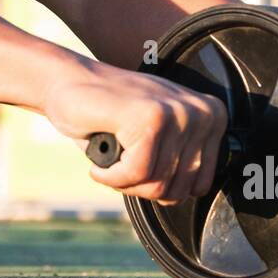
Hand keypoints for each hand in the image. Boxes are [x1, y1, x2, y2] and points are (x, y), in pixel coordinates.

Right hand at [43, 64, 228, 204]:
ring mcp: (177, 113)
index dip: (160, 186)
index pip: (198, 186)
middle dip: (140, 187)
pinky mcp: (150, 117)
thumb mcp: (160, 135)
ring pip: (156, 184)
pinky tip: (99, 163)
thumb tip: (190, 195)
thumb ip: (182, 159)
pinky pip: (135, 173)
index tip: (138, 164)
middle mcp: (202, 112)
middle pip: (177, 189)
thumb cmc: (107, 114)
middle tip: (120, 162)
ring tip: (111, 158)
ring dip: (123, 182)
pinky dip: (109, 177)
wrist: (65, 83)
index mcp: (212, 116)